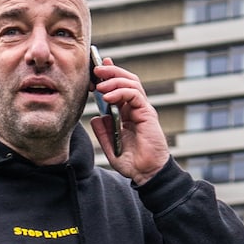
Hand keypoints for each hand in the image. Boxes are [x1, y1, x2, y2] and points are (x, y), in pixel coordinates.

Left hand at [90, 58, 168, 183]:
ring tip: (99, 84)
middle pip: (126, 80)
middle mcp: (136, 108)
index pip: (119, 88)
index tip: (95, 69)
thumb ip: (103, 132)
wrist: (146, 173)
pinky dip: (121, 92)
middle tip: (96, 69)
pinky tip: (107, 97)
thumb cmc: (132, 162)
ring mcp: (143, 110)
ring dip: (114, 80)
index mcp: (127, 113)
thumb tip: (95, 118)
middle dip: (111, 71)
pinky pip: (135, 95)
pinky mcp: (148, 114)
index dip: (109, 76)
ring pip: (131, 83)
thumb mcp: (110, 147)